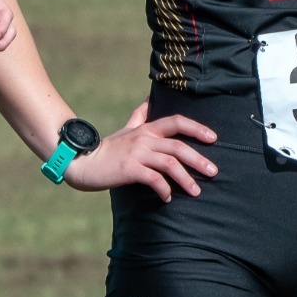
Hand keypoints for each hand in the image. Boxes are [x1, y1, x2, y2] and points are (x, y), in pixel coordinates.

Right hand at [63, 101, 217, 200]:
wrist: (82, 162)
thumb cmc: (108, 148)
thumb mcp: (126, 128)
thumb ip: (140, 115)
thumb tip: (150, 98)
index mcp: (147, 128)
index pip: (177, 122)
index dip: (197, 128)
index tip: (214, 138)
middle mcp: (144, 138)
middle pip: (179, 146)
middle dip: (199, 159)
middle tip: (214, 171)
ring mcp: (137, 153)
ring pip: (169, 163)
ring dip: (186, 178)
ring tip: (196, 191)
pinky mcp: (129, 169)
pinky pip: (154, 179)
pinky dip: (164, 189)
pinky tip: (168, 198)